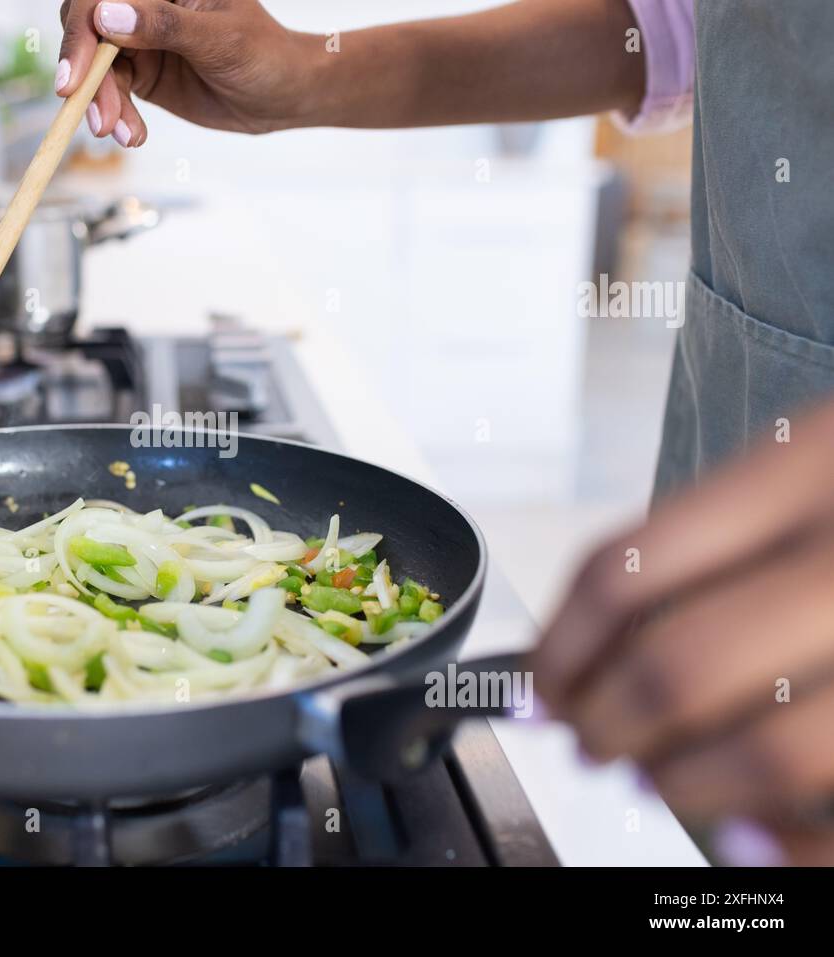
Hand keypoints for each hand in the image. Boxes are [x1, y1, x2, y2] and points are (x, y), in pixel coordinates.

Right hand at [55, 0, 316, 144]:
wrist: (283, 95)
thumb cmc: (265, 54)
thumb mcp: (219, 39)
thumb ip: (163, 26)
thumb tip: (108, 16)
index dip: (81, 33)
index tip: (76, 77)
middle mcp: (145, 5)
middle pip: (88, 29)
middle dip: (87, 75)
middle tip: (97, 117)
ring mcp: (139, 39)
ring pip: (97, 67)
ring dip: (102, 103)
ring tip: (120, 133)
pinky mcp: (141, 73)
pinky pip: (112, 93)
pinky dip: (117, 117)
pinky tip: (132, 135)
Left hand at [531, 399, 833, 864]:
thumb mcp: (812, 470)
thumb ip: (706, 549)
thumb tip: (568, 666)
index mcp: (812, 463)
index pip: (628, 568)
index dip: (558, 649)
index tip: (537, 691)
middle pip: (682, 665)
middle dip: (607, 725)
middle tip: (589, 743)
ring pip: (771, 750)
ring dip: (686, 785)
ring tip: (661, 778)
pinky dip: (791, 843)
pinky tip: (750, 838)